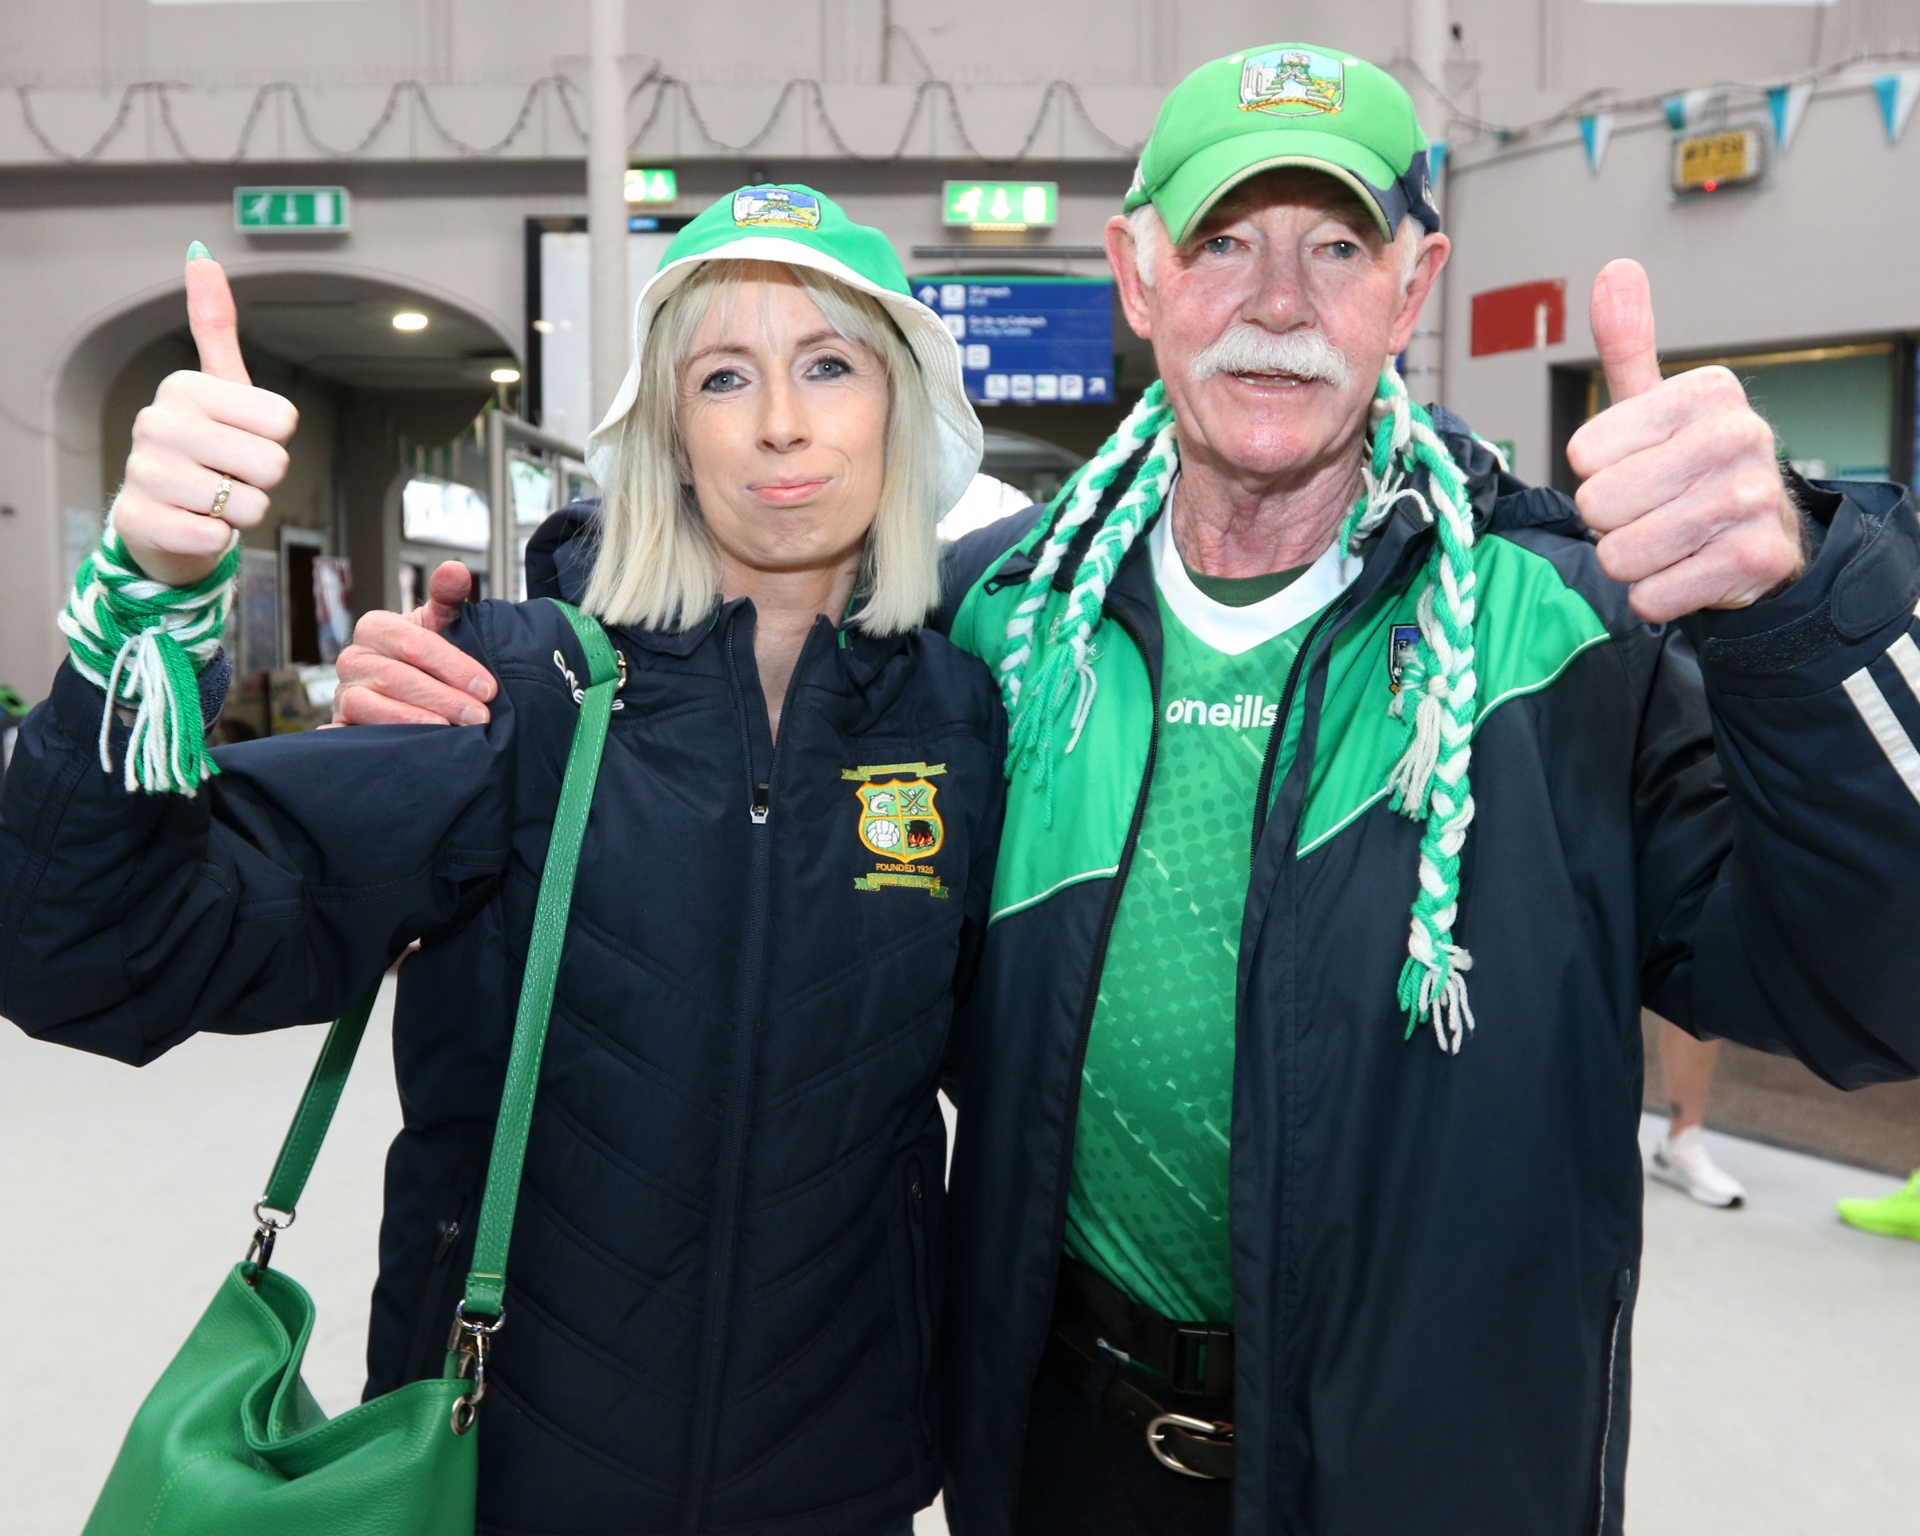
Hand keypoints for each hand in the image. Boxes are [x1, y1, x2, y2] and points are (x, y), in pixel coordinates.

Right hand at [111, 250, 298, 586]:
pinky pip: (216, 537)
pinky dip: (216, 538)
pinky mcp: (143, 521)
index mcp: (185, 387)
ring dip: (241, 511)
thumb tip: (200, 254)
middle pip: (273, 464)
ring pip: (249, 505)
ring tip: (211, 498)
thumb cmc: (205, 448)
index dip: (274, 440)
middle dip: (262, 479)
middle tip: (230, 473)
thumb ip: (215, 326)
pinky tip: (192, 522)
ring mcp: (145, 472)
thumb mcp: (219, 388)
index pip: (283, 421)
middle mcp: (158, 423)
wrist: (162, 516)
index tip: (243, 438)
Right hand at [332, 561, 497, 725]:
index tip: (488, 688)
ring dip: (412, 722)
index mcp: (375, 627)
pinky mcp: (340, 726)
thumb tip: (455, 570)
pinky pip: (348, 735)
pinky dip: (364, 741)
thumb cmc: (427, 654)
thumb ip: (449, 597)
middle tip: (479, 717)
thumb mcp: (440, 623)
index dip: (453, 666)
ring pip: (370, 707)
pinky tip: (390, 751)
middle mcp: (351, 659)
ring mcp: (342, 694)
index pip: (414, 644)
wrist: (408, 689)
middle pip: (396, 678)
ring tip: (447, 733)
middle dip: (443, 698)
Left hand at [1567, 260, 1805, 622]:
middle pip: (1597, 505)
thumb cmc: (1688, 467)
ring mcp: (1750, 500)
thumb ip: (1628, 343)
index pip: (1583, 453)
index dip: (1597, 472)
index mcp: (1707, 393)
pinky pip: (1650, 595)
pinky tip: (1690, 570)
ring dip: (1631, 560)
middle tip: (1652, 509)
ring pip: (1620, 554)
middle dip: (1611, 522)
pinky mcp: (1755, 560)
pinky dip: (1656, 595)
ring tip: (1669, 539)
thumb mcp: (1656, 404)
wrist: (1759, 538)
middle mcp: (1738, 437)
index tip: (1638, 466)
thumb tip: (1614, 269)